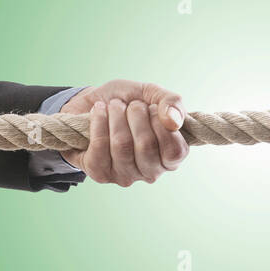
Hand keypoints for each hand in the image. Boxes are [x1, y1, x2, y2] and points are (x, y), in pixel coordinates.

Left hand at [60, 79, 188, 185]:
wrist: (95, 102)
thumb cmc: (128, 102)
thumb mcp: (153, 94)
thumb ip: (172, 103)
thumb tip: (174, 122)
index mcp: (169, 158)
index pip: (174, 151)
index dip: (161, 124)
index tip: (152, 108)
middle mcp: (150, 172)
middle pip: (147, 146)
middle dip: (136, 115)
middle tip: (131, 105)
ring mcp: (125, 176)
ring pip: (122, 145)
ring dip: (117, 116)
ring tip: (114, 105)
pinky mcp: (100, 173)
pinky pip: (99, 146)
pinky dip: (98, 121)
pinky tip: (99, 112)